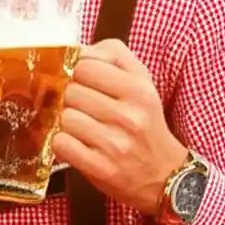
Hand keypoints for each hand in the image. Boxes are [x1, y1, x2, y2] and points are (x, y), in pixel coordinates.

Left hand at [52, 39, 188, 215]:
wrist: (162, 174)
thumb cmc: (144, 121)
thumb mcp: (140, 81)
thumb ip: (112, 55)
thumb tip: (78, 51)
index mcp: (139, 90)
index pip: (86, 65)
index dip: (78, 72)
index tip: (83, 82)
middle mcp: (129, 116)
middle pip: (71, 92)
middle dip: (71, 98)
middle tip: (82, 108)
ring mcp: (115, 144)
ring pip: (64, 117)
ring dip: (66, 122)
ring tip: (82, 128)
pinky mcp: (101, 168)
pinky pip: (61, 144)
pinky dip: (63, 144)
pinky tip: (77, 144)